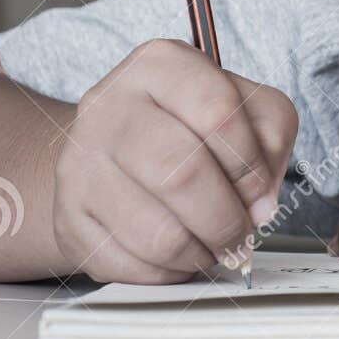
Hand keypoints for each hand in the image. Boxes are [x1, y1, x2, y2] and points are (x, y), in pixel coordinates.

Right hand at [52, 39, 297, 282]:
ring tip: (213, 245)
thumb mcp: (248, 110)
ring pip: (157, 232)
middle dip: (227, 219)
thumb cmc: (192, 130)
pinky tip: (178, 254)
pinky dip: (169, 272)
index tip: (262, 195)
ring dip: (201, 252)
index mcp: (160, 66)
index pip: (218, 112)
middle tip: (242, 235)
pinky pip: (131, 266)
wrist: (112, 156)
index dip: (252, 166)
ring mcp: (79, 163)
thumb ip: (271, 138)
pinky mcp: (67, 218)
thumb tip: (262, 200)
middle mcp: (109, 106)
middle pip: (180, 173)